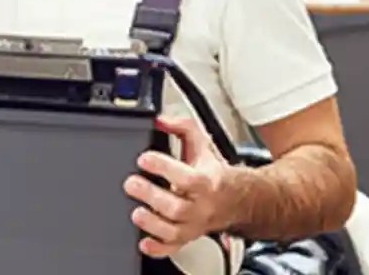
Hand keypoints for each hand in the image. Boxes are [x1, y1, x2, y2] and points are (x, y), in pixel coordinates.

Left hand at [123, 115, 233, 258]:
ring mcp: (194, 224)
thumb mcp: (202, 145)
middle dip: (151, 196)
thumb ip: (183, 127)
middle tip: (131, 184)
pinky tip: (144, 243)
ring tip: (137, 212)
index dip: (165, 167)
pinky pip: (174, 248)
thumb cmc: (215, 174)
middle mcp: (201, 206)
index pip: (187, 177)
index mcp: (207, 181)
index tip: (144, 158)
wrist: (237, 200)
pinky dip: (158, 248)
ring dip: (152, 223)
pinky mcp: (187, 237)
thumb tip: (160, 119)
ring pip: (174, 231)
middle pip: (176, 207)